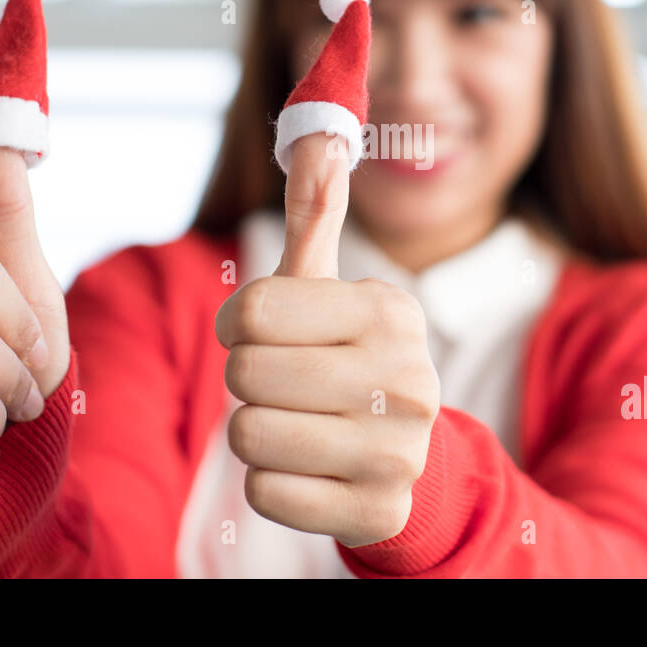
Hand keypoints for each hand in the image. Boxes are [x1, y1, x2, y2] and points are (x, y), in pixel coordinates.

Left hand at [214, 134, 440, 547]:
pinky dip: (272, 483)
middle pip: (246, 376)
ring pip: (250, 436)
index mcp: (390, 310)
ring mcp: (400, 450)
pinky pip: (267, 493)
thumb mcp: (331, 287)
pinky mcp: (380, 510)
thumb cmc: (346, 357)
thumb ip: (316, 212)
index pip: (251, 311)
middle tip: (284, 385)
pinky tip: (311, 469)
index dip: (237, 326)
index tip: (265, 336)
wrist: (406, 459)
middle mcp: (408, 378)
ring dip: (256, 433)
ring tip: (298, 425)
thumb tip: (318, 136)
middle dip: (247, 382)